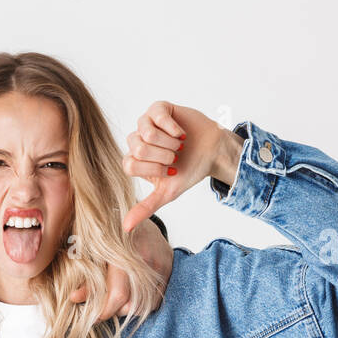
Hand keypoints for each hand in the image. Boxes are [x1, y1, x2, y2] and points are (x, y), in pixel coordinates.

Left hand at [68, 217, 172, 318]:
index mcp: (123, 251)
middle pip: (131, 305)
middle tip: (101, 308)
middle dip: (113, 311)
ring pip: (142, 307)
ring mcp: (159, 265)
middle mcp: (144, 259)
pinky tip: (129, 293)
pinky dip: (140, 304)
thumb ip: (86, 275)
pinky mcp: (168, 271)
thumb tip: (74, 298)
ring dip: (126, 309)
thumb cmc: (110, 232)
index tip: (92, 316)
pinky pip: (154, 302)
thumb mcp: (93, 249)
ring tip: (114, 298)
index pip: (118, 294)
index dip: (103, 311)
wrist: (138, 213)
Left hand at [121, 101, 242, 231]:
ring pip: (145, 132)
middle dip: (163, 156)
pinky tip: (181, 134)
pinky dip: (172, 128)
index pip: (129, 164)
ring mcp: (145, 123)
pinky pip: (157, 116)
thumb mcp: (167, 193)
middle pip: (138, 149)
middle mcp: (136, 141)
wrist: (212, 152)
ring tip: (180, 145)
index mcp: (134, 161)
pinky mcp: (158, 109)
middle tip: (176, 157)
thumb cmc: (189, 172)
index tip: (170, 170)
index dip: (152, 169)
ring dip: (168, 142)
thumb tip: (125, 228)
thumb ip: (145, 207)